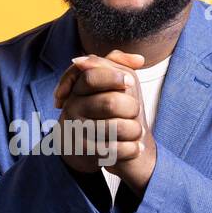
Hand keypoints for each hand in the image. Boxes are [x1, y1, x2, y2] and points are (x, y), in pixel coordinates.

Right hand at [54, 51, 157, 192]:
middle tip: (135, 111)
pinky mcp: (85, 153)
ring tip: (138, 131)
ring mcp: (77, 132)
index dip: (115, 78)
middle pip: (110, 103)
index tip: (131, 82)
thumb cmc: (98, 111)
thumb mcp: (104, 85)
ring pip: (116, 128)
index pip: (92, 77)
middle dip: (132, 107)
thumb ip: (118, 65)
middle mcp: (72, 109)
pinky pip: (115, 150)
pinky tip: (137, 147)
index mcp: (77, 90)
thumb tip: (139, 59)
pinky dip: (132, 149)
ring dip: (135, 130)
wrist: (82, 149)